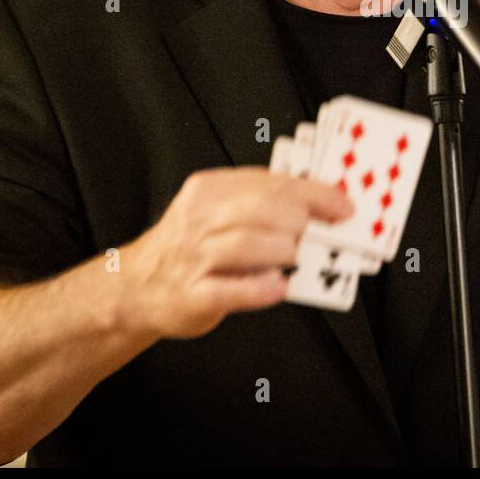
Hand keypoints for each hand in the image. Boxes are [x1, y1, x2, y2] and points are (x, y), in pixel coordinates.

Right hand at [118, 167, 353, 338]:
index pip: (270, 183)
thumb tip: (320, 204)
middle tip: (324, 235)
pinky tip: (280, 286)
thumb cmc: (191, 248)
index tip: (344, 206)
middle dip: (303, 221)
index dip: (315, 193)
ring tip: (300, 258)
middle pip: (262, 209)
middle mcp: (198, 219)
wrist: (135, 288)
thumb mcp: (216, 211)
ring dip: (285, 251)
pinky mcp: (191, 296)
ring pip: (247, 244)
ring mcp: (193, 258)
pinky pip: (231, 290)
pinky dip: (262, 288)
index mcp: (208, 190)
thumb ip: (259, 204)